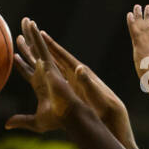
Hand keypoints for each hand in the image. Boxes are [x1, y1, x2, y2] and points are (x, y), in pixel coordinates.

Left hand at [6, 17, 80, 132]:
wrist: (68, 114)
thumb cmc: (56, 120)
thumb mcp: (35, 122)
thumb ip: (21, 121)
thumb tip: (6, 125)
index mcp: (39, 86)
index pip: (27, 72)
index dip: (21, 65)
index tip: (14, 57)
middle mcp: (43, 74)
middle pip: (31, 56)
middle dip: (25, 46)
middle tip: (17, 36)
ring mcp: (46, 68)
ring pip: (36, 47)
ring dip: (30, 34)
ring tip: (25, 21)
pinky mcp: (50, 65)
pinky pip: (41, 47)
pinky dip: (36, 36)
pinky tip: (31, 25)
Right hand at [39, 31, 136, 148]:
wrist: (112, 113)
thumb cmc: (103, 104)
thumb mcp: (94, 92)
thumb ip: (86, 80)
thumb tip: (79, 68)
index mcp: (80, 72)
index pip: (64, 56)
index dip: (53, 46)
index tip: (42, 35)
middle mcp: (77, 74)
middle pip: (59, 58)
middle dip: (48, 47)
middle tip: (37, 35)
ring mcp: (76, 81)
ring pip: (59, 67)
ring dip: (49, 59)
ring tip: (38, 51)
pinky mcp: (76, 89)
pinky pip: (61, 79)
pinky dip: (53, 74)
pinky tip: (46, 73)